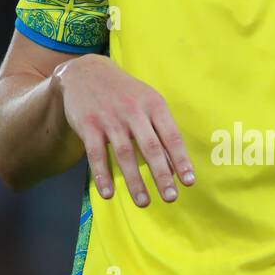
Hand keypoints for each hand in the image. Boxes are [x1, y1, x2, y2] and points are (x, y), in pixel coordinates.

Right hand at [52, 54, 194, 206]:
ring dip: (134, 181)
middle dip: (161, 175)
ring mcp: (110, 118)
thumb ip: (161, 132)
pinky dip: (102, 175)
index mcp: (153, 104)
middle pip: (150, 147)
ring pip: (124, 154)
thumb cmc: (125, 94)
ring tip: (144, 202)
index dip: (181, 160)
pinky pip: (96, 154)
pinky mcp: (88, 125)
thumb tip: (174, 167)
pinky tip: (108, 194)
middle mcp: (133, 110)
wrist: (86, 72)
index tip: (189, 181)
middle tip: (171, 198)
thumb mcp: (148, 103)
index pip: (171, 136)